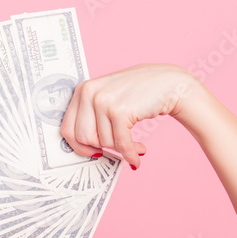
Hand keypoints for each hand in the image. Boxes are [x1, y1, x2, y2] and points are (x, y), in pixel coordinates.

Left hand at [59, 63, 201, 168]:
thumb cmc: (138, 94)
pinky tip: (139, 154)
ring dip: (121, 149)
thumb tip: (83, 149)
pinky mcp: (119, 110)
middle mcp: (89, 92)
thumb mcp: (107, 99)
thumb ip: (92, 117)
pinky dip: (130, 154)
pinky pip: (120, 144)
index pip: (67, 129)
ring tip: (135, 144)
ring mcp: (103, 100)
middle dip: (101, 148)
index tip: (93, 152)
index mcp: (82, 90)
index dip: (79, 146)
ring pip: (103, 142)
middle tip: (116, 149)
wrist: (169, 83)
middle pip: (83, 139)